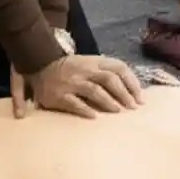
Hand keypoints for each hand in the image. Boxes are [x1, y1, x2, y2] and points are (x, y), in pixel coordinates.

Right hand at [14, 54, 143, 118]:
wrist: (39, 67)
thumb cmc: (70, 69)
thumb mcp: (89, 63)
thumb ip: (106, 71)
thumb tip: (131, 88)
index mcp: (94, 62)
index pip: (119, 68)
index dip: (132, 82)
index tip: (140, 97)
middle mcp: (84, 70)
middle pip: (109, 79)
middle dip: (124, 94)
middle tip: (133, 107)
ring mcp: (71, 82)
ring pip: (94, 90)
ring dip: (108, 102)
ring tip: (118, 111)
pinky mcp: (58, 95)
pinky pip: (74, 103)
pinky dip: (85, 110)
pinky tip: (94, 117)